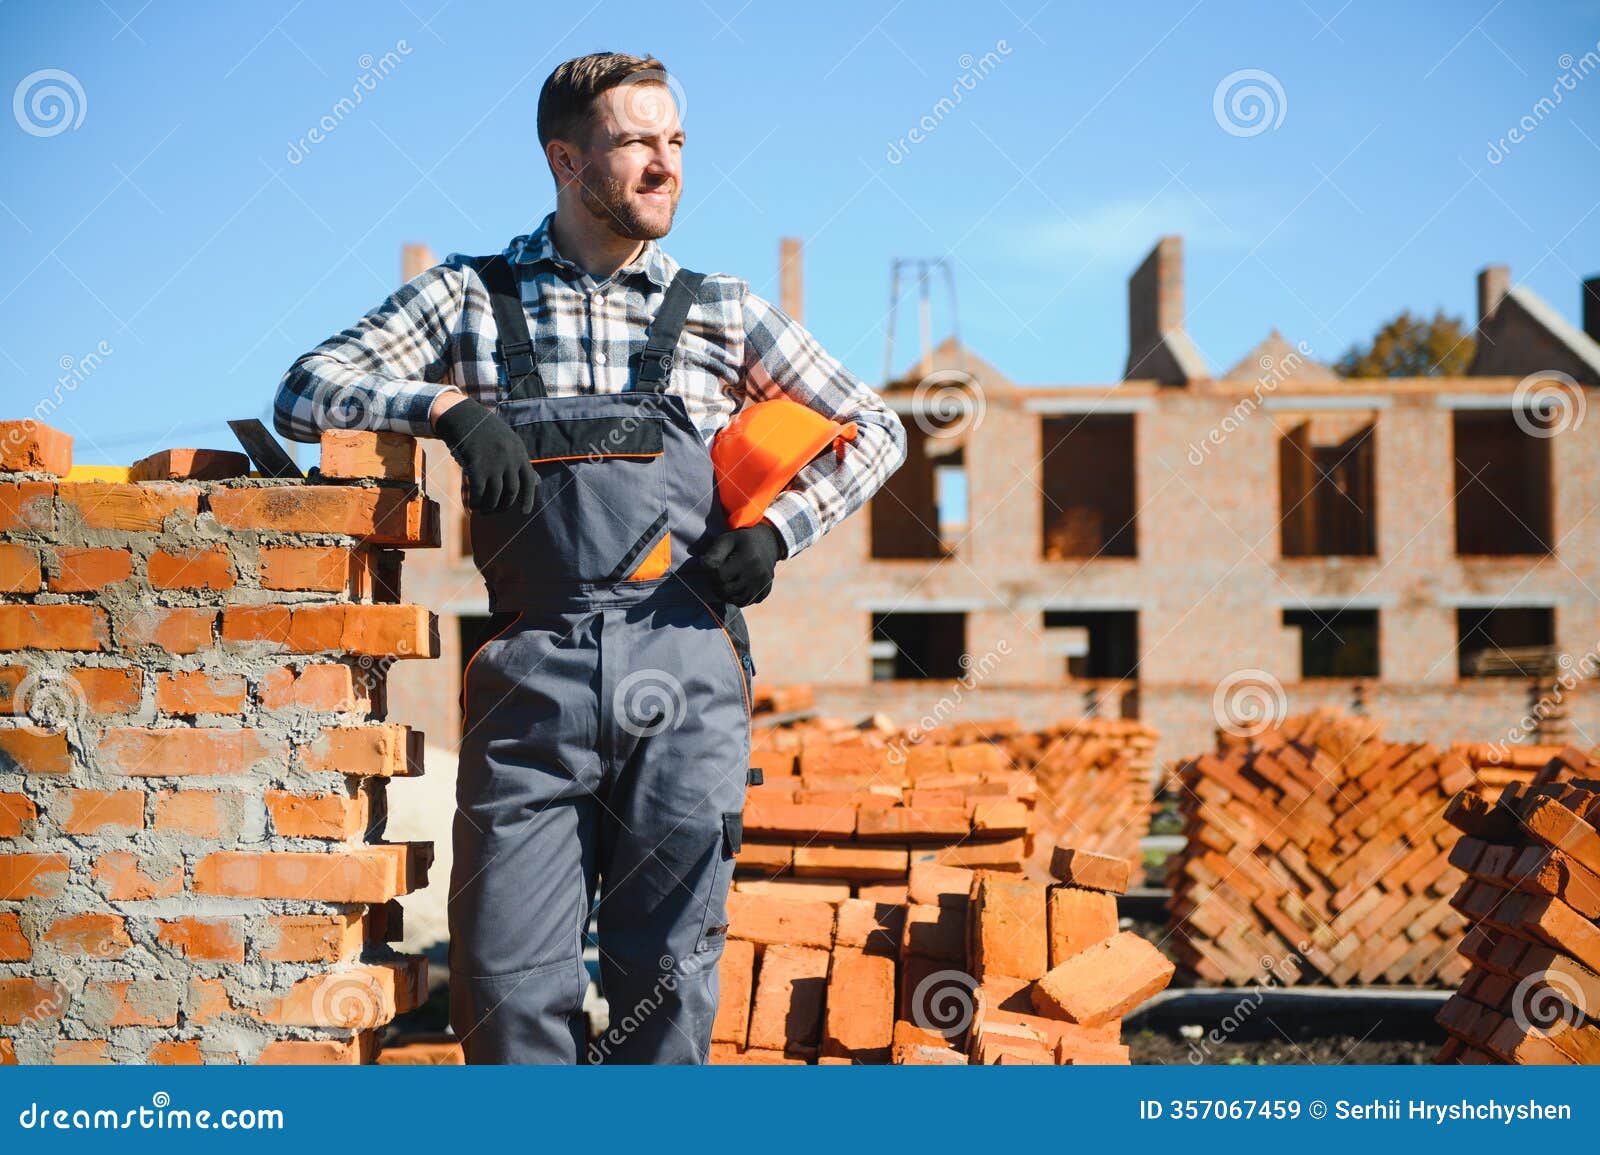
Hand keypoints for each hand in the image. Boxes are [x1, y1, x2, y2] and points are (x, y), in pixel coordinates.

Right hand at [432, 397, 537, 514]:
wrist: (464, 416)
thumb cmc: (486, 431)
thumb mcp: (510, 442)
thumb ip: (521, 462)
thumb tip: (537, 482)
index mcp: (519, 452)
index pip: (529, 480)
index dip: (528, 499)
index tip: (524, 512)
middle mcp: (509, 459)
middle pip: (512, 491)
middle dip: (505, 505)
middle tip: (497, 511)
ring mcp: (494, 463)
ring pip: (495, 495)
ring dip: (490, 507)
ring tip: (485, 511)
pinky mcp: (477, 466)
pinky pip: (479, 492)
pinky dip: (476, 502)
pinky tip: (473, 506)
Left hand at [702, 522, 784, 605]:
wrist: (768, 543)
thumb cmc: (741, 541)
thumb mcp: (727, 540)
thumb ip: (713, 554)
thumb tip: (700, 566)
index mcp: (748, 558)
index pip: (719, 576)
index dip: (711, 573)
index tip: (713, 566)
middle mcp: (757, 574)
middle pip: (726, 591)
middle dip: (717, 585)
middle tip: (718, 575)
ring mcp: (762, 585)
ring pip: (735, 600)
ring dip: (726, 593)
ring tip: (726, 581)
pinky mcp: (765, 592)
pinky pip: (745, 602)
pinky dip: (737, 598)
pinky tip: (736, 586)